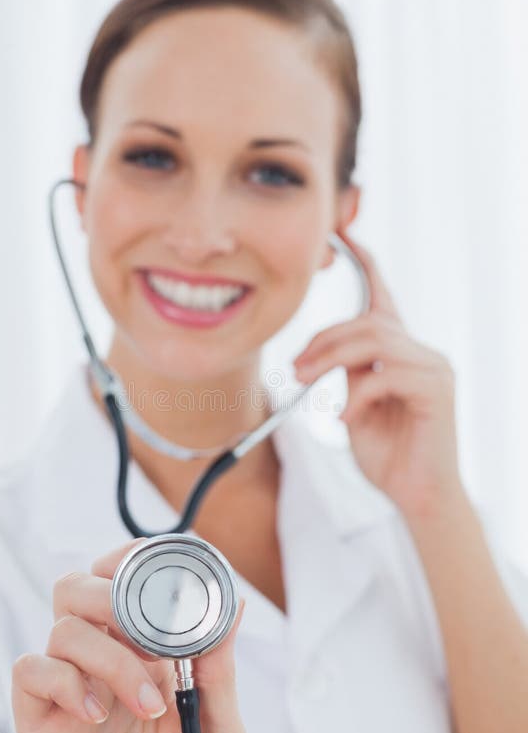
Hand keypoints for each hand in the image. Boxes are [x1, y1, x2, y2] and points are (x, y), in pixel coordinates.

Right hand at [12, 540, 245, 732]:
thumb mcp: (221, 730)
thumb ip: (220, 670)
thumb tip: (235, 605)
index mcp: (142, 651)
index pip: (120, 582)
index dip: (129, 559)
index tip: (157, 566)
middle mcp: (101, 661)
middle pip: (78, 587)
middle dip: (110, 593)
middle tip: (147, 636)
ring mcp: (69, 689)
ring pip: (64, 626)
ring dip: (111, 657)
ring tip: (148, 706)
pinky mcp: (40, 721)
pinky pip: (31, 670)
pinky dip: (65, 681)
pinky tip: (97, 715)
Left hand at [294, 229, 462, 516]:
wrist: (418, 497)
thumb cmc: (388, 454)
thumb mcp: (355, 407)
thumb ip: (347, 375)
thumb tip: (324, 356)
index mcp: (401, 353)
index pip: (382, 298)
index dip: (365, 264)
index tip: (343, 235)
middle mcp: (422, 353)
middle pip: (368, 321)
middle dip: (323, 340)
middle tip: (296, 368)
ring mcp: (433, 368)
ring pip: (375, 340)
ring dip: (332, 359)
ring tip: (309, 384)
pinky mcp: (437, 390)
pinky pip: (385, 375)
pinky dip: (356, 395)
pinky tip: (345, 419)